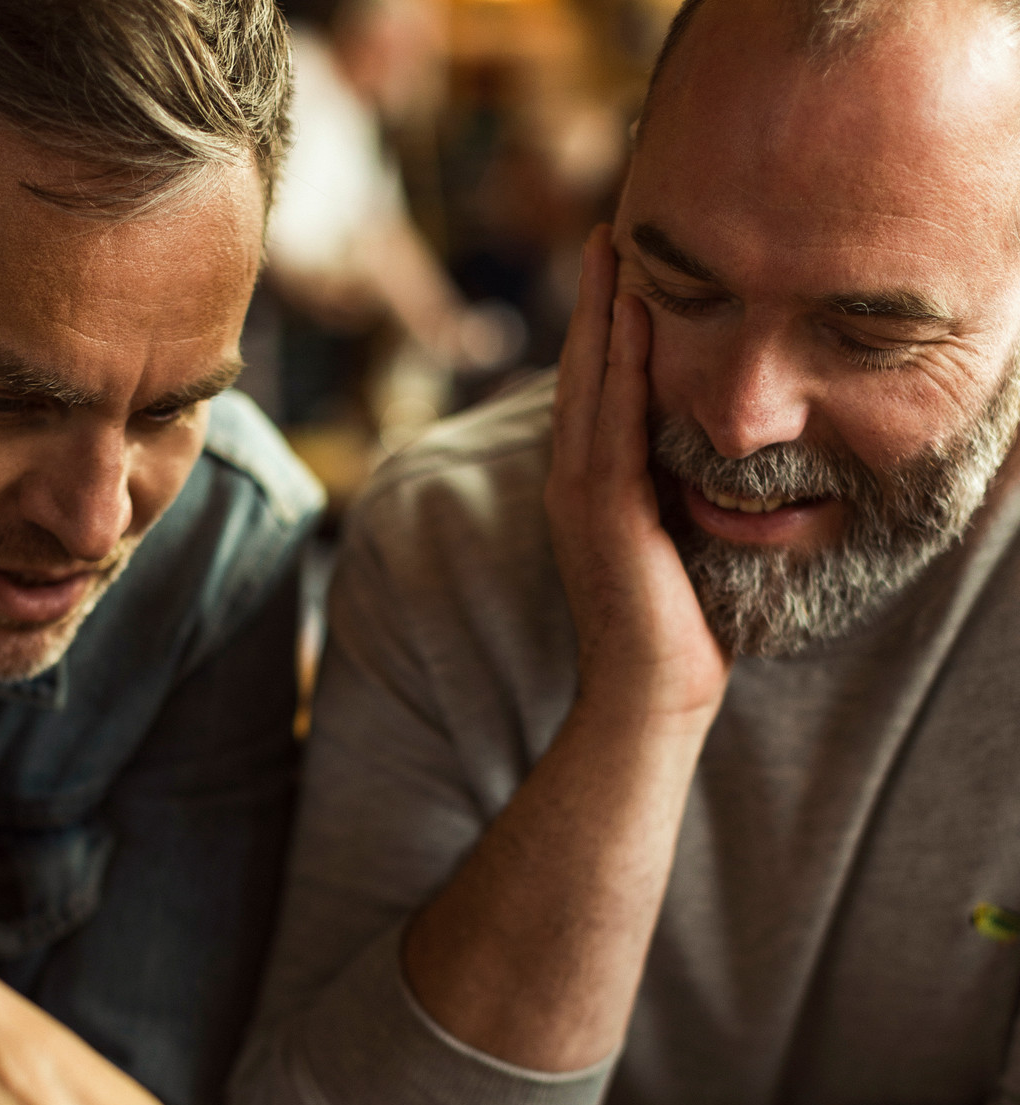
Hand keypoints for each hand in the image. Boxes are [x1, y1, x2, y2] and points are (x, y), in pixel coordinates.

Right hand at [545, 224, 728, 722]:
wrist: (646, 697)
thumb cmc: (674, 636)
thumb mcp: (677, 544)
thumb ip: (677, 494)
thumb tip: (711, 454)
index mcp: (589, 491)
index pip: (595, 393)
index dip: (604, 330)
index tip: (623, 269)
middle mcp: (572, 483)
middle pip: (581, 371)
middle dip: (594, 299)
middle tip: (608, 228)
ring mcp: (581, 495)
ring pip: (589, 382)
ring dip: (601, 310)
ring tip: (614, 246)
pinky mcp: (604, 510)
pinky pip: (613, 419)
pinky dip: (622, 364)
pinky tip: (637, 315)